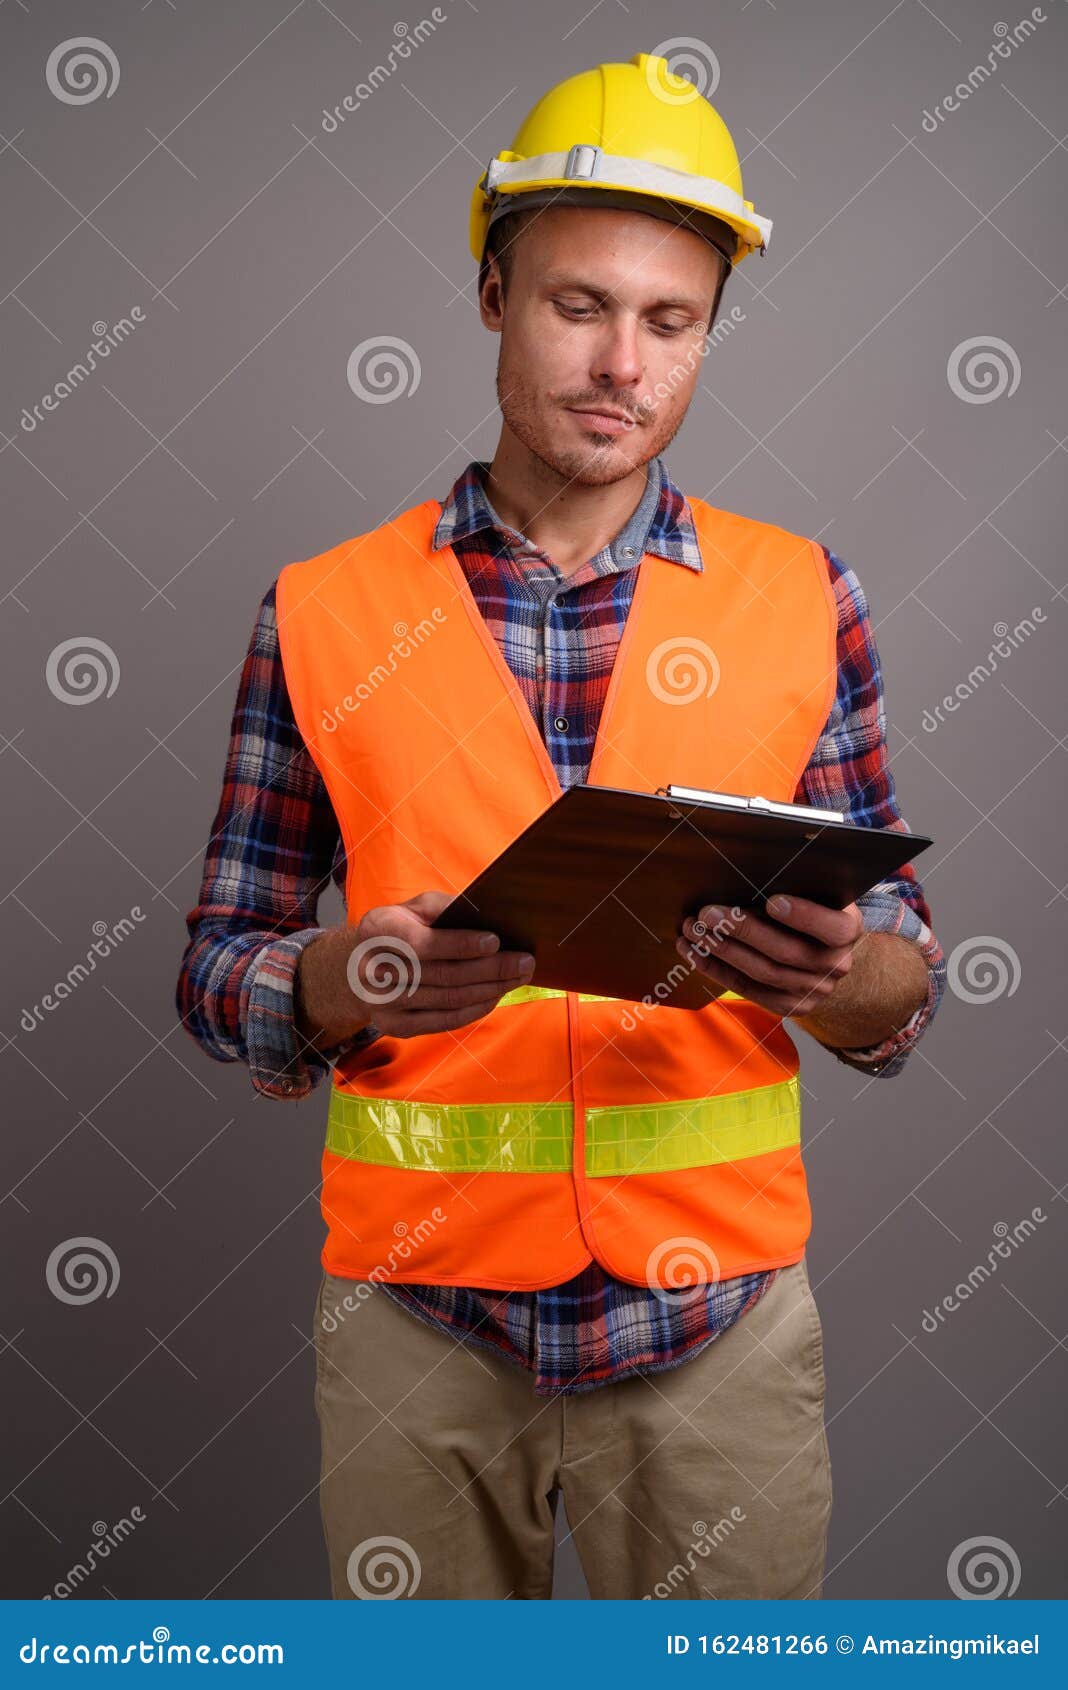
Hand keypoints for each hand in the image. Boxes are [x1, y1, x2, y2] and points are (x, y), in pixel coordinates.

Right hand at [345, 891, 535, 1037]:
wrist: (360, 964)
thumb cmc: (401, 928)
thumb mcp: (415, 907)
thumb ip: (446, 908)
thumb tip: (487, 917)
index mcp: (377, 931)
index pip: (423, 944)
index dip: (461, 945)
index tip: (496, 941)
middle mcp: (373, 970)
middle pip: (443, 975)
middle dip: (490, 969)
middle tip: (524, 962)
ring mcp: (382, 1003)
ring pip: (448, 1000)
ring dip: (490, 990)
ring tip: (517, 978)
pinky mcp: (395, 1026)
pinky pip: (444, 1021)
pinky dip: (475, 1009)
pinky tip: (495, 996)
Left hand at [675, 894, 866, 1018]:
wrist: (826, 953)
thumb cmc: (813, 909)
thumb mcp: (817, 893)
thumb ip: (799, 885)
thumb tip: (753, 870)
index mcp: (848, 931)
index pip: (832, 928)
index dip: (803, 916)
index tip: (773, 901)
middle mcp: (836, 965)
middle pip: (785, 952)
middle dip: (742, 931)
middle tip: (708, 913)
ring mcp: (814, 991)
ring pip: (762, 973)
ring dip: (721, 951)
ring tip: (693, 930)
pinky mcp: (790, 1006)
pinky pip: (749, 989)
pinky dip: (718, 971)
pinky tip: (694, 953)